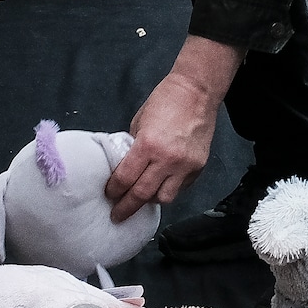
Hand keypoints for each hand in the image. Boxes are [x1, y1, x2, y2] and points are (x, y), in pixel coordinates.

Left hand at [105, 37, 241, 217]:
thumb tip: (125, 167)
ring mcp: (185, 165)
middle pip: (142, 194)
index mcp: (148, 145)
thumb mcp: (139, 122)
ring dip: (151, 200)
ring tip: (143, 197)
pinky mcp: (198, 167)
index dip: (114, 190)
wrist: (197, 92)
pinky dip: (169, 189)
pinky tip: (162, 184)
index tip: (109, 195)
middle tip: (118, 215)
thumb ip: (133, 147)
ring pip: (164, 198)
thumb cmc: (166, 101)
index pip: (125, 179)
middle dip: (127, 207)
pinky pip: (181, 188)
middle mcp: (167, 159)